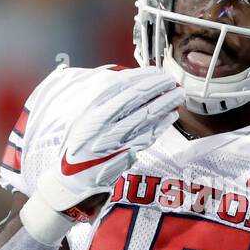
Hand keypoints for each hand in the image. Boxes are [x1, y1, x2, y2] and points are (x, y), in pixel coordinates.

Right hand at [38, 66, 180, 213]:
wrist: (72, 178)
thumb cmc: (80, 145)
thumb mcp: (83, 119)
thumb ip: (102, 101)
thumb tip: (126, 81)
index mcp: (92, 111)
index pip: (121, 88)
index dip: (142, 78)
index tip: (157, 72)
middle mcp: (103, 124)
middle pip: (136, 101)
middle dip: (158, 88)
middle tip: (173, 81)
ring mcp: (116, 140)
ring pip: (145, 117)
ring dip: (165, 104)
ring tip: (177, 95)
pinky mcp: (125, 155)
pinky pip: (147, 136)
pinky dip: (161, 125)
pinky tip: (171, 116)